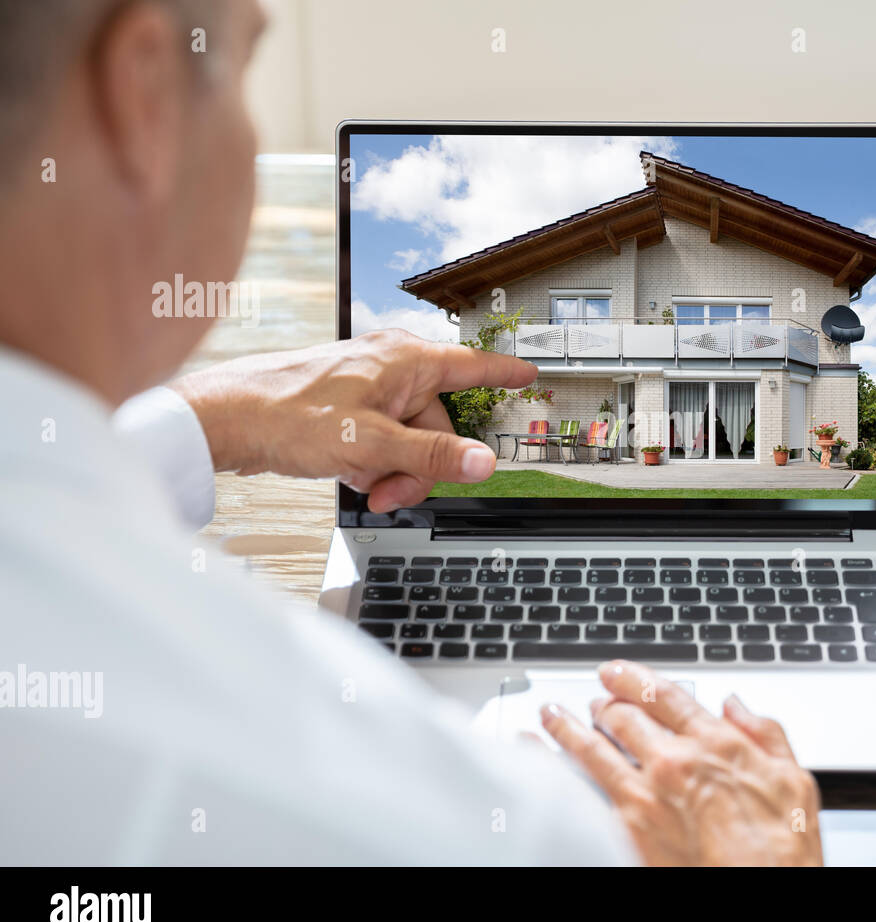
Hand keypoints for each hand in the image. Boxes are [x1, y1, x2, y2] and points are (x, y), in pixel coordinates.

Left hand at [171, 329, 536, 511]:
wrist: (229, 420)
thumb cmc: (290, 414)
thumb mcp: (374, 444)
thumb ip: (434, 456)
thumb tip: (483, 462)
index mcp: (405, 361)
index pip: (471, 367)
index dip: (504, 374)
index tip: (530, 374)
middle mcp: (390, 368)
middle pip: (438, 425)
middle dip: (422, 466)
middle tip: (391, 491)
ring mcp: (369, 389)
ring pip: (410, 439)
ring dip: (395, 470)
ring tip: (363, 482)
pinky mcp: (349, 408)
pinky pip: (383, 441)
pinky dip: (374, 463)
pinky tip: (350, 472)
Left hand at [541, 660, 822, 865]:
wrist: (763, 893)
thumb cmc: (781, 852)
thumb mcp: (795, 782)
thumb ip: (766, 734)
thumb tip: (738, 706)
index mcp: (716, 743)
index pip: (664, 695)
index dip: (634, 677)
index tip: (616, 672)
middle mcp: (674, 761)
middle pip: (624, 715)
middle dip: (605, 703)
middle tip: (595, 700)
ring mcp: (645, 795)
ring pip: (593, 746)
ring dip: (567, 725)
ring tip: (552, 715)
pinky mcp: (626, 829)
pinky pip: (578, 790)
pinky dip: (550, 767)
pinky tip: (534, 755)